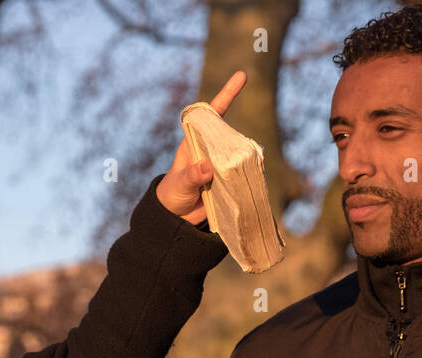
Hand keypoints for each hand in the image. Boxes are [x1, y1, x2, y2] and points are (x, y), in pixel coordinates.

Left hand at [156, 70, 246, 222]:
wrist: (177, 217)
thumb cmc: (173, 193)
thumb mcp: (180, 183)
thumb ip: (191, 175)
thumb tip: (206, 167)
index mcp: (196, 141)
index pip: (212, 113)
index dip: (227, 94)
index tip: (242, 76)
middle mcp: (212, 148)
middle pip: (231, 134)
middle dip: (237, 142)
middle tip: (220, 168)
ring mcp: (222, 163)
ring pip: (240, 154)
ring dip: (243, 163)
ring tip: (226, 183)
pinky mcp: (230, 179)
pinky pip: (243, 174)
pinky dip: (248, 177)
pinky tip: (249, 185)